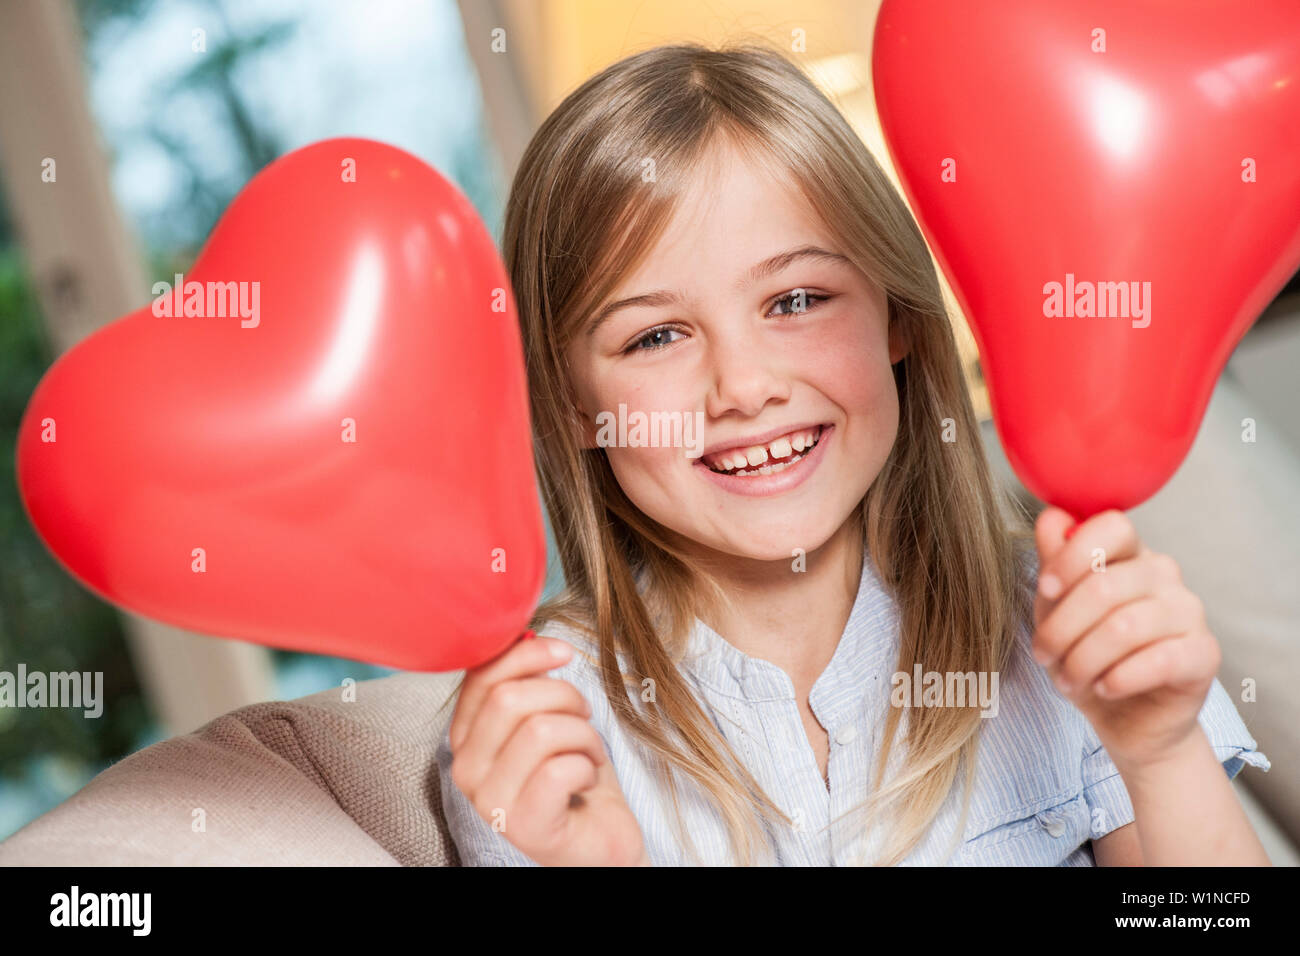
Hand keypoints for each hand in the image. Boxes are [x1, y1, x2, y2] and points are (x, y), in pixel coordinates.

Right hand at [447, 633, 648, 865]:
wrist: (598, 836)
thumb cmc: (572, 774)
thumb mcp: (546, 716)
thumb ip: (527, 680)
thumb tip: (526, 632)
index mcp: (465, 737)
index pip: (481, 676)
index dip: (527, 653)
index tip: (563, 653)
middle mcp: (466, 770)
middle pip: (509, 699)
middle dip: (563, 696)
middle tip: (583, 716)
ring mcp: (490, 802)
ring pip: (540, 731)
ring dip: (583, 734)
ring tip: (589, 751)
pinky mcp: (524, 827)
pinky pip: (559, 770)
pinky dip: (588, 765)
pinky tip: (587, 779)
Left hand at [1031, 507, 1219, 770]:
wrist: (1126, 718)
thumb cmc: (1087, 653)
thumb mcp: (1056, 607)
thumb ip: (1054, 561)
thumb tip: (1053, 516)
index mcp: (1128, 553)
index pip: (1111, 526)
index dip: (1072, 555)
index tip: (1046, 588)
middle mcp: (1163, 574)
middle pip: (1105, 584)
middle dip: (1061, 627)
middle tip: (1044, 656)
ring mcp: (1189, 611)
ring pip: (1125, 626)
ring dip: (1083, 660)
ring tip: (1068, 681)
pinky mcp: (1204, 653)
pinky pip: (1158, 660)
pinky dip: (1118, 678)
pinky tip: (1104, 688)